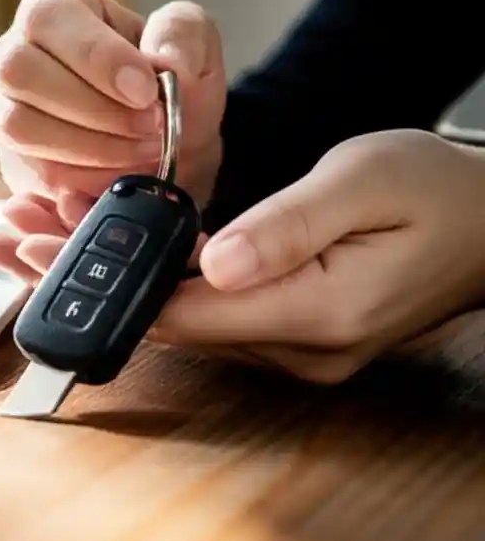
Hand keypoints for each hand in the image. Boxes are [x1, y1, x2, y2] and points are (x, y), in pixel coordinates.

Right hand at [0, 0, 225, 282]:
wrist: (161, 142)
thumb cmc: (166, 83)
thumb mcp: (192, 43)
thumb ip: (183, 36)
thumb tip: (165, 62)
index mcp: (54, 7)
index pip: (48, 18)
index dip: (95, 56)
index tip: (145, 90)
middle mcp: (15, 54)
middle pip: (20, 71)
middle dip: (94, 108)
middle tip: (151, 126)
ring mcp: (6, 109)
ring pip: (19, 126)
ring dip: (90, 147)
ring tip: (143, 151)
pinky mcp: (14, 161)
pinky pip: (31, 174)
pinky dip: (84, 181)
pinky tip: (121, 175)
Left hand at [151, 129, 484, 382]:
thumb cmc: (433, 190)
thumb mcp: (359, 180)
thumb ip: (284, 226)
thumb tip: (214, 264)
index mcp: (321, 312)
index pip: (189, 318)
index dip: (140, 281)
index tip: (109, 241)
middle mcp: (310, 353)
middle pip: (188, 329)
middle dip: (153, 280)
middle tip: (134, 226)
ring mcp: (310, 360)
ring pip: (204, 330)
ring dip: (180, 287)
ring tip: (186, 233)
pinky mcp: (307, 352)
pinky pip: (233, 328)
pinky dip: (212, 294)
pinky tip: (219, 256)